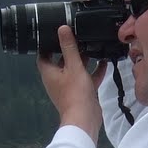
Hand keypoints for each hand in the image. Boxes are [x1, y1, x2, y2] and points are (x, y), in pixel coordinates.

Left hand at [35, 25, 104, 141]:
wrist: (85, 119)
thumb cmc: (75, 92)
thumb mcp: (73, 66)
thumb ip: (69, 47)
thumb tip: (62, 28)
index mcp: (50, 73)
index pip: (43, 55)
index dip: (47, 44)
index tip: (54, 33)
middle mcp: (57, 79)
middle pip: (60, 61)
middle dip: (68, 49)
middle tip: (77, 35)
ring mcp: (69, 86)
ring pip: (75, 69)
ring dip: (82, 59)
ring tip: (91, 45)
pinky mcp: (81, 92)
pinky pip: (86, 78)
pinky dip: (94, 71)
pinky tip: (104, 61)